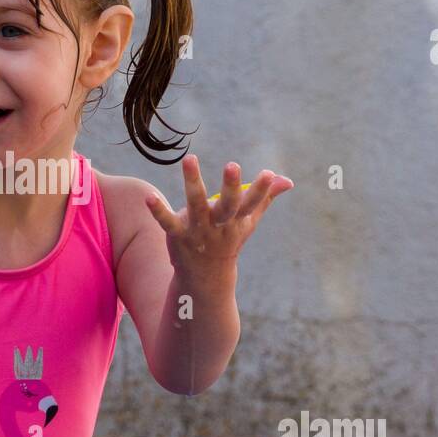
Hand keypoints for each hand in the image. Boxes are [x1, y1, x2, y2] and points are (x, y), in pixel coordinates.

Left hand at [144, 155, 292, 271]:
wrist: (206, 277)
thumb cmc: (229, 239)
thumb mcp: (248, 221)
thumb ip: (265, 198)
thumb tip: (288, 180)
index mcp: (238, 220)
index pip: (252, 204)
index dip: (261, 190)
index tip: (269, 173)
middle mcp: (220, 225)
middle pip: (228, 205)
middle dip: (231, 187)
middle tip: (233, 165)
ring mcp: (199, 231)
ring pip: (196, 205)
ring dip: (193, 182)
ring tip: (190, 158)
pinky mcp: (178, 236)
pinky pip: (168, 223)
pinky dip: (158, 211)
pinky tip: (149, 196)